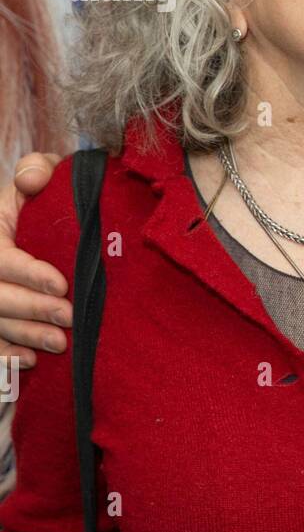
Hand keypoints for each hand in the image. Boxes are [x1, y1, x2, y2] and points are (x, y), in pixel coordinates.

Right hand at [0, 154, 70, 367]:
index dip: (28, 273)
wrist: (39, 215)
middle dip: (33, 310)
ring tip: (62, 343)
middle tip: (70, 317)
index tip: (61, 284)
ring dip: (26, 335)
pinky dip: (8, 355)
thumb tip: (32, 180)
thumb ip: (38, 170)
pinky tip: (32, 361)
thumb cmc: (42, 196)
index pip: (1, 258)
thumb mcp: (39, 174)